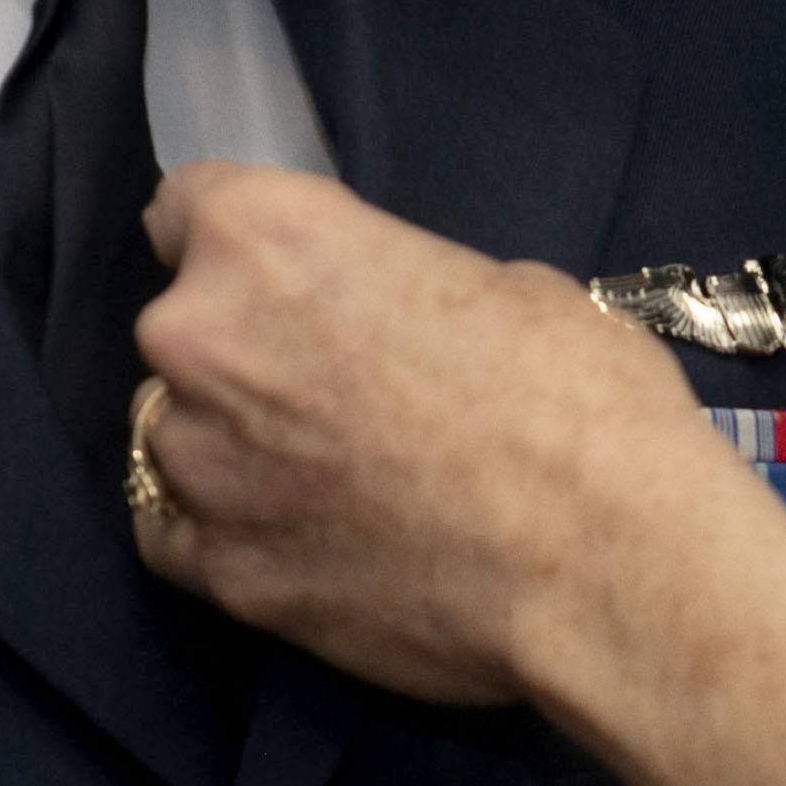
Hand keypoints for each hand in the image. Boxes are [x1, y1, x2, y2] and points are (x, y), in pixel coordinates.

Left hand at [129, 163, 751, 709]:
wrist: (607, 567)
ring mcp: (199, 469)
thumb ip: (400, 294)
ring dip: (233, 449)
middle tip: (338, 399)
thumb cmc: (579, 399)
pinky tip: (301, 544)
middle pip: (184, 333)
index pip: (185, 208)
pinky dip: (227, 535)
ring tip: (332, 486)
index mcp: (264, 239)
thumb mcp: (505, 288)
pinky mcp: (221, 577)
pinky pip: (179, 537)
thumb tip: (393, 329)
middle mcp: (198, 342)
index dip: (241, 245)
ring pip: (178, 437)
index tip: (280, 280)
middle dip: (246, 357)